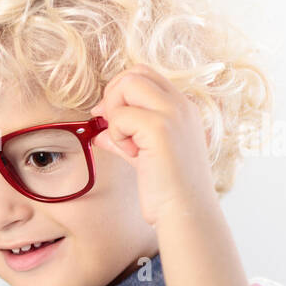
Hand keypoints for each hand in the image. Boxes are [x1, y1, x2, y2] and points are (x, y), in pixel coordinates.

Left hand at [92, 64, 215, 226]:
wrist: (185, 213)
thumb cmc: (168, 189)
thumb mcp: (144, 155)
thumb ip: (125, 138)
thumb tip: (99, 131)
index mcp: (182, 107)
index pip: (145, 74)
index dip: (120, 92)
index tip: (110, 119)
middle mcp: (181, 104)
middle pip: (135, 72)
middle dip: (113, 96)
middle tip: (113, 128)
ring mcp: (173, 113)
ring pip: (128, 84)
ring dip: (116, 113)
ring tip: (126, 143)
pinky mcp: (161, 128)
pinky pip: (121, 116)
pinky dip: (117, 134)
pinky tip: (131, 154)